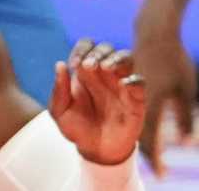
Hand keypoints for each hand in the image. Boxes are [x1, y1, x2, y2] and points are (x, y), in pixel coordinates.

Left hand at [51, 39, 145, 167]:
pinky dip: (134, 79)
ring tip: (107, 67)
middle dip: (98, 52)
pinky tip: (124, 84)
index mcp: (86, 71)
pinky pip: (140, 81)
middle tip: (89, 66)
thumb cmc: (77, 128)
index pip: (87, 46)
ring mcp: (121, 83)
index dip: (82, 49)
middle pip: (106, 48)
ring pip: (126, 57)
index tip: (74, 64)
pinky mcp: (135, 98)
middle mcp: (105, 72)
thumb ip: (58, 91)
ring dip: (117, 58)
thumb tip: (59, 64)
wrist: (97, 151)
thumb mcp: (60, 112)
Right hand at [131, 24, 196, 174]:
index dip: (157, 162)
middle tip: (159, 169)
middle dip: (149, 155)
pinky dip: (136, 123)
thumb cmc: (175, 61)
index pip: (150, 144)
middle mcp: (133, 107)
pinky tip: (144, 127)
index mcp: (148, 109)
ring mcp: (127, 97)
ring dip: (143, 140)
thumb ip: (185, 118)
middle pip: (139, 139)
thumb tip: (187, 144)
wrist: (155, 33)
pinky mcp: (125, 89)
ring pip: (132, 125)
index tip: (163, 176)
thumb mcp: (186, 90)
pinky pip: (128, 112)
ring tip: (152, 152)